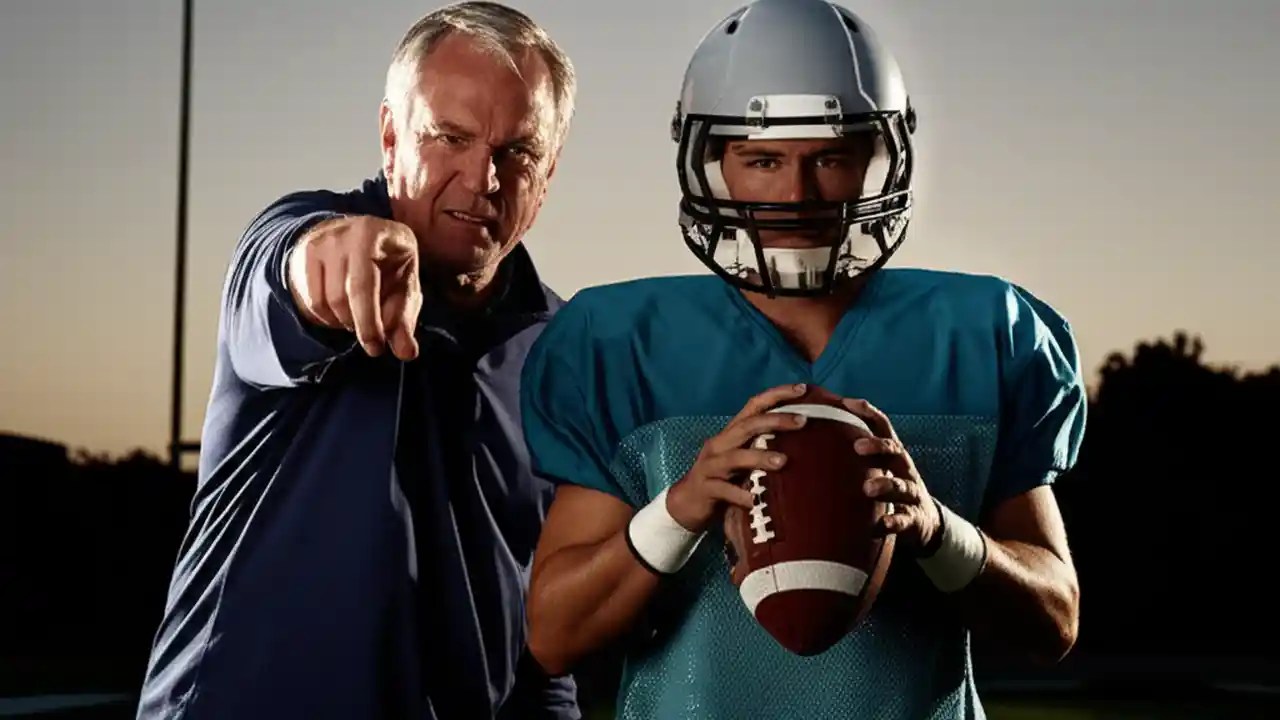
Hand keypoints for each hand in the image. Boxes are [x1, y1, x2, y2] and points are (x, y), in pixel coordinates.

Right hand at [287, 215, 421, 359]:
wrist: (359, 238)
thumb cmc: (388, 268)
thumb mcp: (403, 289)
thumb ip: (404, 321)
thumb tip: (406, 353)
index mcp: (379, 234)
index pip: (363, 286)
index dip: (369, 323)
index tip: (376, 348)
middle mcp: (347, 233)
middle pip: (340, 297)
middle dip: (356, 325)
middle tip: (369, 334)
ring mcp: (322, 241)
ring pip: (323, 302)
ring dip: (341, 322)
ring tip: (357, 319)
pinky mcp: (305, 252)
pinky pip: (309, 300)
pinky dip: (325, 318)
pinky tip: (340, 313)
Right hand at [665, 383, 810, 532]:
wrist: (687, 503)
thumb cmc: (723, 480)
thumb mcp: (743, 460)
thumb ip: (763, 449)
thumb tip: (804, 444)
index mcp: (731, 434)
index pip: (754, 405)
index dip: (777, 394)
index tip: (802, 389)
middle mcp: (720, 444)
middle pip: (747, 426)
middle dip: (775, 420)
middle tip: (802, 421)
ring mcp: (710, 466)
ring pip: (735, 457)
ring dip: (760, 457)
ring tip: (783, 462)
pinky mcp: (705, 488)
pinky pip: (723, 490)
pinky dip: (740, 494)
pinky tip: (755, 500)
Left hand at [842, 398, 941, 552]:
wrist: (925, 522)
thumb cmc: (891, 488)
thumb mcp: (881, 467)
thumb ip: (859, 452)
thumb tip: (819, 432)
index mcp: (894, 455)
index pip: (884, 428)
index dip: (869, 413)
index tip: (848, 403)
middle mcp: (905, 470)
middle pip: (895, 451)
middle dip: (878, 446)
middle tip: (857, 446)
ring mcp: (912, 494)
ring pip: (901, 486)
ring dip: (885, 484)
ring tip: (868, 488)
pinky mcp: (914, 519)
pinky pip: (905, 520)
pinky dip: (894, 521)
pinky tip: (884, 523)